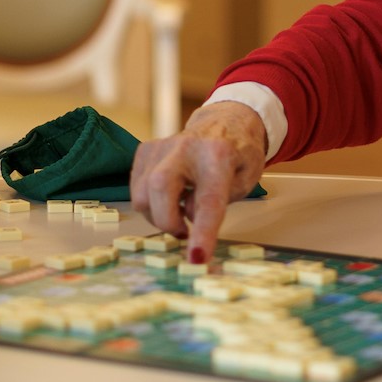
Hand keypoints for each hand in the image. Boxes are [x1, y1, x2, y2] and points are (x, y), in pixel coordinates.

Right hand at [129, 102, 266, 262]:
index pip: (209, 200)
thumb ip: (220, 201)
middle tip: (184, 232)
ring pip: (142, 193)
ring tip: (180, 211)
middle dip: (167, 222)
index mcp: (219, 155)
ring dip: (159, 215)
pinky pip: (136, 187)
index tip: (197, 258)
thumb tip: (190, 216)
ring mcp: (161, 146)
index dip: (202, 232)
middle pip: (160, 188)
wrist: (225, 123)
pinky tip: (170, 197)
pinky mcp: (145, 150)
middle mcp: (186, 147)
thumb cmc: (237, 155)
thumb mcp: (245, 181)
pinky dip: (150, 202)